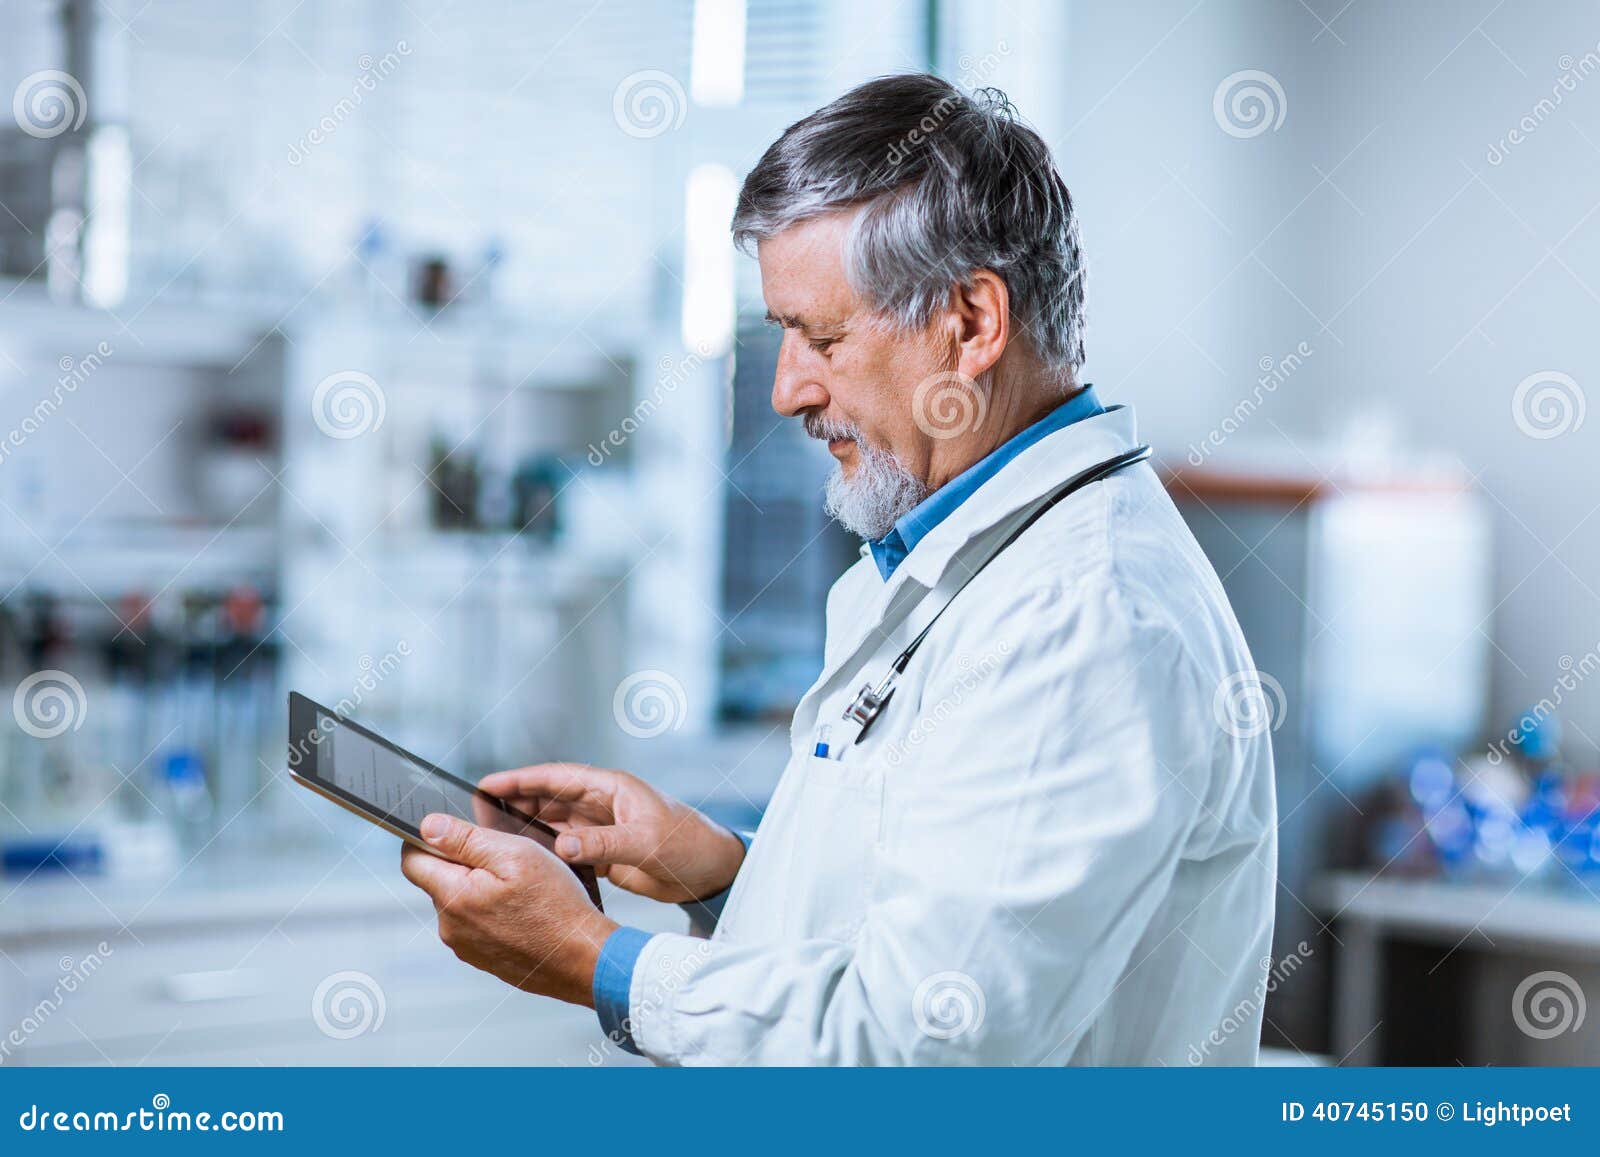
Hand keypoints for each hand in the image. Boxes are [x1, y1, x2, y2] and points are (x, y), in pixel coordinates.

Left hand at [400, 813, 618, 1005]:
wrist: (584, 958)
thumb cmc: (557, 906)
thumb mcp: (515, 854)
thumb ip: (466, 839)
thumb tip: (429, 826)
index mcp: (453, 896)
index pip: (411, 859)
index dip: (428, 838)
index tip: (454, 832)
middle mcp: (450, 926)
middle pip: (438, 879)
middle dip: (464, 864)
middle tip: (506, 861)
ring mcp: (465, 946)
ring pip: (460, 901)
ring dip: (480, 888)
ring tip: (520, 888)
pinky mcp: (482, 958)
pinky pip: (476, 923)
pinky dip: (493, 911)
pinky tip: (523, 910)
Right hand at [476, 763, 746, 904]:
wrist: (713, 871)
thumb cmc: (689, 845)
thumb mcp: (645, 842)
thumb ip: (604, 844)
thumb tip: (562, 847)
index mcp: (610, 788)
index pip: (556, 777)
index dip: (519, 780)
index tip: (485, 785)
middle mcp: (600, 803)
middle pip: (546, 799)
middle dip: (511, 805)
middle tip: (474, 816)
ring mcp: (600, 826)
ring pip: (551, 824)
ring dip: (524, 830)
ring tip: (489, 839)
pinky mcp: (602, 851)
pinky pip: (564, 847)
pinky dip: (542, 852)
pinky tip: (522, 863)